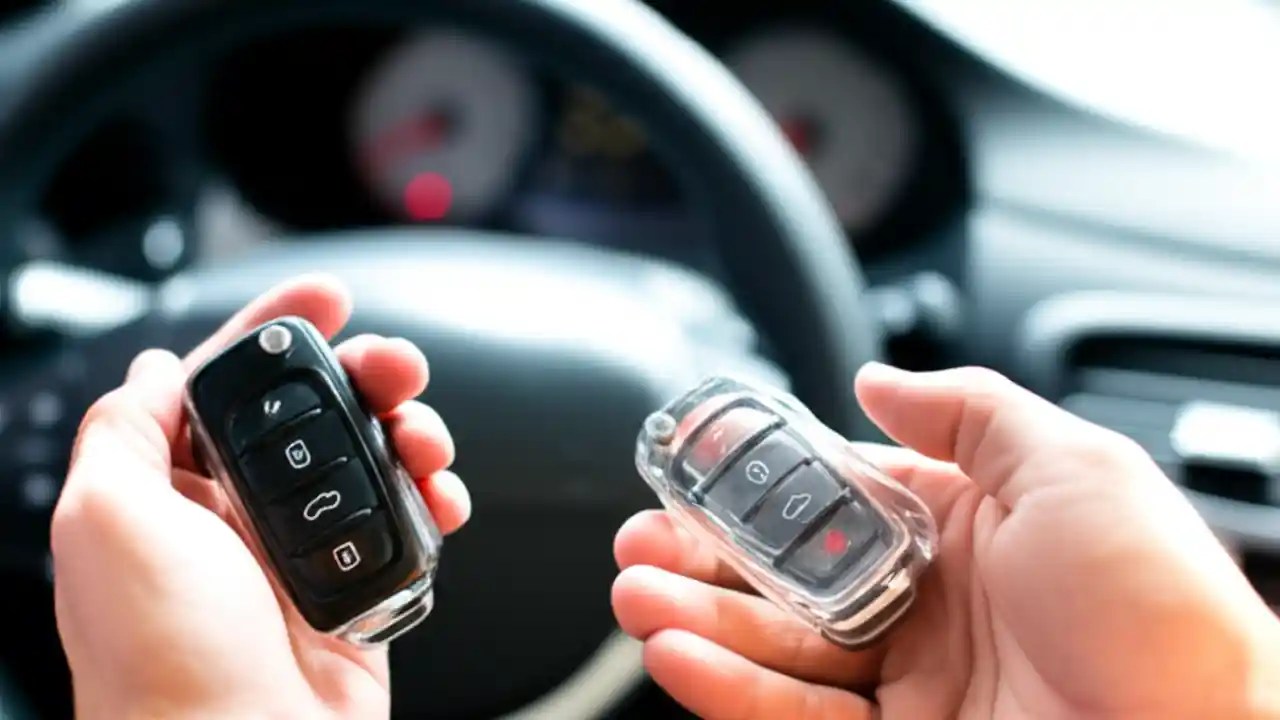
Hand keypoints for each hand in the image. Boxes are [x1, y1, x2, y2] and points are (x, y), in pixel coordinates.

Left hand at [51, 276, 469, 718]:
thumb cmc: (165, 666)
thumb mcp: (105, 522)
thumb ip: (124, 430)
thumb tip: (157, 368)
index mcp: (175, 491)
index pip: (231, 382)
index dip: (279, 327)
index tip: (328, 297)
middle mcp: (241, 517)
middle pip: (318, 411)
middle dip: (366, 373)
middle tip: (401, 367)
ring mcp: (307, 553)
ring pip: (373, 459)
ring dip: (411, 433)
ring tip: (428, 443)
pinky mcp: (363, 588)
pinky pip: (409, 523)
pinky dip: (434, 501)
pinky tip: (440, 501)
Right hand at [613, 364, 1279, 718]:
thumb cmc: (1161, 607)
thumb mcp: (1074, 466)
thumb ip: (967, 412)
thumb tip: (876, 377)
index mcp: (966, 528)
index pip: (834, 493)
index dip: (759, 480)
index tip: (693, 463)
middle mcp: (930, 605)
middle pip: (790, 576)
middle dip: (707, 556)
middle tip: (642, 540)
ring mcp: (911, 683)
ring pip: (778, 649)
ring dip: (697, 621)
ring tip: (636, 594)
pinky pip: (794, 719)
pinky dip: (727, 687)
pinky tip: (677, 654)